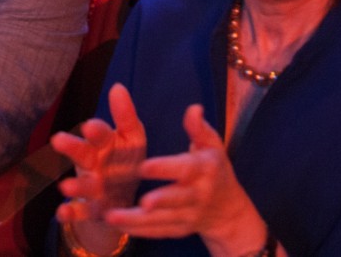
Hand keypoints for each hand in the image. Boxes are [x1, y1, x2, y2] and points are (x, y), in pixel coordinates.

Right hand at [52, 83, 147, 227]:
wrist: (122, 194)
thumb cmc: (126, 158)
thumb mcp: (132, 137)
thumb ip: (126, 115)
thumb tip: (118, 87)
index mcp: (106, 143)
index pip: (100, 134)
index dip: (96, 130)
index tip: (90, 126)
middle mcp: (95, 162)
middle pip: (82, 153)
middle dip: (71, 147)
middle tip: (58, 140)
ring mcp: (92, 186)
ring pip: (82, 185)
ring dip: (74, 186)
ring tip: (65, 188)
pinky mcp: (93, 208)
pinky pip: (82, 211)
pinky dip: (70, 213)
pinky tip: (62, 213)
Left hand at [105, 104, 263, 249]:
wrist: (228, 210)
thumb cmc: (215, 169)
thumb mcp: (212, 146)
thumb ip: (199, 129)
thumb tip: (193, 109)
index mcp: (204, 170)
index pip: (185, 169)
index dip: (165, 168)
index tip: (143, 167)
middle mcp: (198, 194)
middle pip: (176, 199)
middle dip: (159, 201)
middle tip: (140, 202)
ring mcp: (189, 215)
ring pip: (163, 219)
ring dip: (138, 220)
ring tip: (112, 217)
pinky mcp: (180, 229)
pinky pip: (158, 231)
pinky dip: (139, 231)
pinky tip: (118, 227)